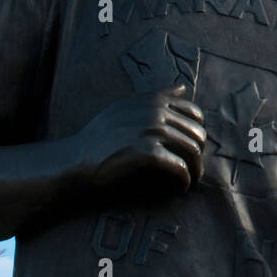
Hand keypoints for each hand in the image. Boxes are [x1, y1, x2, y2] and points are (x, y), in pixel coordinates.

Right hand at [72, 84, 206, 201]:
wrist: (78, 160)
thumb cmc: (100, 137)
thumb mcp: (126, 107)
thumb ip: (156, 98)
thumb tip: (182, 88)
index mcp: (153, 100)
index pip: (195, 112)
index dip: (196, 132)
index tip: (189, 148)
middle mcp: (156, 112)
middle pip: (197, 133)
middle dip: (198, 153)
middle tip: (191, 169)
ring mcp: (152, 131)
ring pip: (192, 151)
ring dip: (195, 169)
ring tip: (188, 181)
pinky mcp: (148, 153)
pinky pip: (180, 167)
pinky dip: (184, 180)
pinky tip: (179, 188)